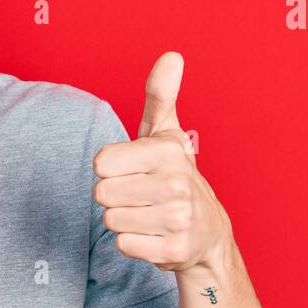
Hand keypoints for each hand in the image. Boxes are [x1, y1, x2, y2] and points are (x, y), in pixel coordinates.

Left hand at [92, 52, 231, 273]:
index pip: (100, 164)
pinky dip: (133, 244)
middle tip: (142, 196)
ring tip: (149, 215)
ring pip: (110, 221)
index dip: (111, 170)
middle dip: (116, 197)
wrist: (207, 233)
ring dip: (124, 220)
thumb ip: (160, 95)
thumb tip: (171, 56)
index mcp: (168, 151)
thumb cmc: (173, 175)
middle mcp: (176, 183)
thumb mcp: (165, 134)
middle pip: (101, 194)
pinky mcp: (173, 252)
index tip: (134, 171)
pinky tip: (154, 236)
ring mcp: (177, 219)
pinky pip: (123, 245)